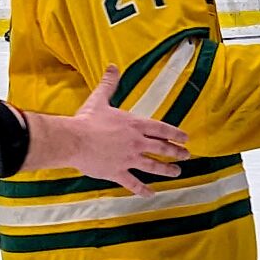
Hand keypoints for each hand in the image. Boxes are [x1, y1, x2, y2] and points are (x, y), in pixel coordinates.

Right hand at [25, 65, 188, 196]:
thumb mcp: (100, 99)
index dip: (176, 134)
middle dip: (176, 152)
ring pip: (153, 166)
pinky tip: (151, 194)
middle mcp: (136, 142)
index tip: (186, 139)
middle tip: (186, 156)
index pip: (162, 129)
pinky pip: (133, 183)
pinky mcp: (117, 172)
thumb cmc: (86, 120)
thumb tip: (113, 66)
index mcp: (135, 124)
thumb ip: (110, 83)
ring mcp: (128, 159)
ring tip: (177, 172)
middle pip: (162, 148)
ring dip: (166, 170)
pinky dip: (143, 189)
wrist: (73, 140)